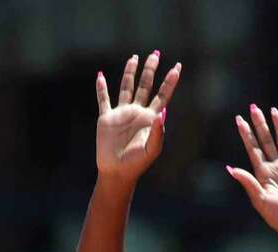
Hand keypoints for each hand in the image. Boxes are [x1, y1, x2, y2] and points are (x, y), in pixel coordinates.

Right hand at [95, 51, 180, 181]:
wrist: (117, 173)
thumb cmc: (136, 164)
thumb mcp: (151, 150)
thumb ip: (158, 133)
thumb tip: (162, 112)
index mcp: (150, 119)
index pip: (163, 95)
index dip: (170, 81)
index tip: (177, 66)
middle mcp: (137, 112)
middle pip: (145, 85)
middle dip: (150, 69)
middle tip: (155, 53)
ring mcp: (122, 114)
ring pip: (126, 87)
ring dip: (130, 72)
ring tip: (134, 57)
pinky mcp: (107, 118)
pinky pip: (104, 99)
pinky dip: (101, 88)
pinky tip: (100, 76)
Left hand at [228, 105, 277, 237]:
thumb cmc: (277, 217)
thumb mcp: (260, 200)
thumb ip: (248, 183)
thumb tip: (231, 169)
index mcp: (263, 173)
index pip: (253, 149)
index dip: (246, 134)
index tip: (239, 119)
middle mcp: (276, 167)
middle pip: (267, 141)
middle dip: (260, 124)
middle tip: (253, 107)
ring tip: (274, 111)